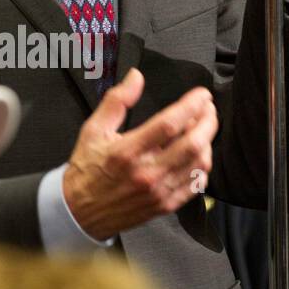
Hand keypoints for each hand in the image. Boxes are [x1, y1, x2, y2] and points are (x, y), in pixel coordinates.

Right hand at [62, 67, 217, 241]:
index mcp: (128, 151)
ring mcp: (159, 191)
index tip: (201, 95)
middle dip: (208, 121)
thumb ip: (117, 100)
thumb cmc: (87, 169)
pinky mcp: (165, 205)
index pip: (170, 123)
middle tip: (207, 109)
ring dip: (207, 142)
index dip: (192, 105)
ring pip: (199, 163)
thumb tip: (136, 77)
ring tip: (200, 130)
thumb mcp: (93, 129)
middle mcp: (147, 173)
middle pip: (193, 143)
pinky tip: (195, 155)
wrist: (80, 211)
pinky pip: (196, 184)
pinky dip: (202, 166)